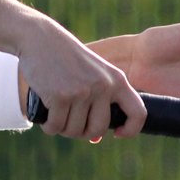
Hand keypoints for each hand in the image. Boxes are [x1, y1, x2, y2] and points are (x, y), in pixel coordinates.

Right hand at [17, 16, 146, 140]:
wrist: (40, 39)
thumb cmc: (67, 60)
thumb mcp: (92, 75)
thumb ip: (99, 102)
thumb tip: (96, 139)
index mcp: (117, 80)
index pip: (138, 113)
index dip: (130, 130)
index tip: (117, 133)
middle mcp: (103, 86)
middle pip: (97, 129)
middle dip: (82, 132)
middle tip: (71, 123)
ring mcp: (82, 91)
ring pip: (74, 130)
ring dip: (62, 129)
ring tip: (56, 115)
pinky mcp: (61, 96)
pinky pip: (56, 126)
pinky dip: (49, 127)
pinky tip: (47, 117)